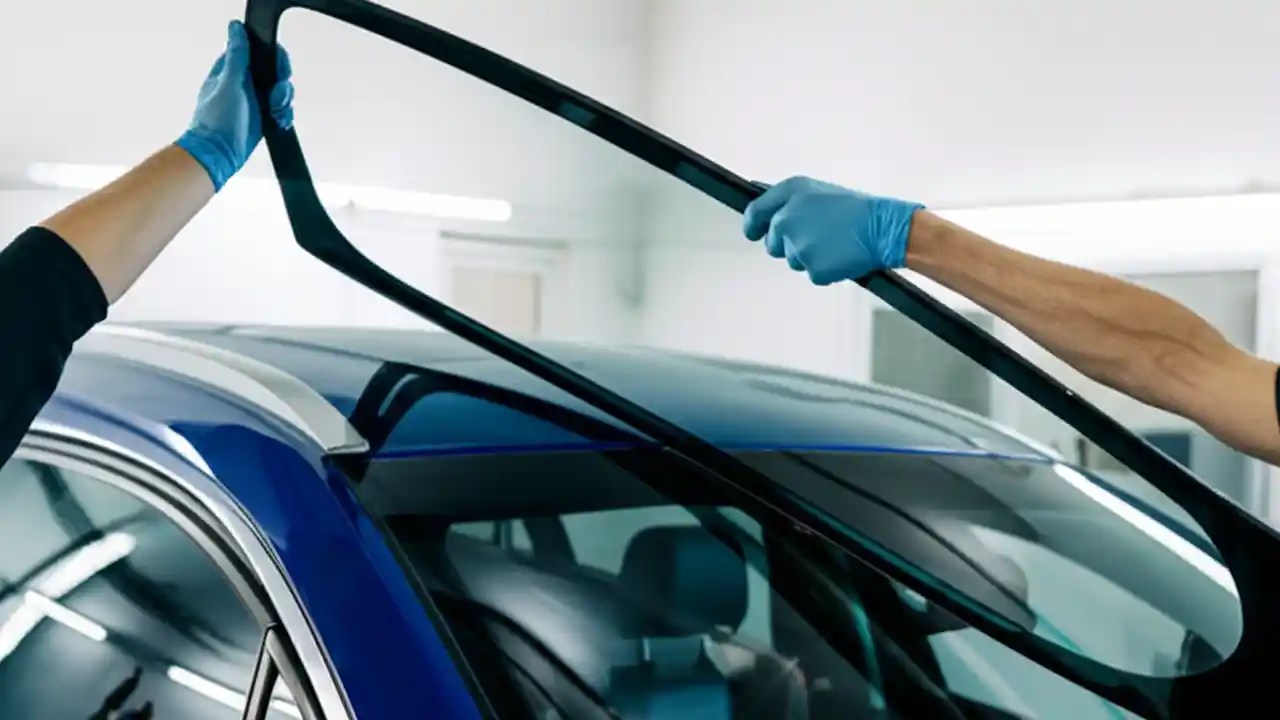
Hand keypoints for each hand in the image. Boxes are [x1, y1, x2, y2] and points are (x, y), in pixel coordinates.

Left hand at [176, 20, 294, 191]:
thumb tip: (236, 28)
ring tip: (275, 112)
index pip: (259, 53)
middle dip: (282, 84)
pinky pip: (282, 110)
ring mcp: (254, 101)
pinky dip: (284, 115)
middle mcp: (245, 83)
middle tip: (276, 97)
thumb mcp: (229, 83)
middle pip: (275, 72)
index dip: (273, 59)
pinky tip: (278, 121)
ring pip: (281, 92)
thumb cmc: (217, 121)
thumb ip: (237, 56)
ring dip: (284, 101)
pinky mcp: (262, 117)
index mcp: (232, 70)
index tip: (278, 71)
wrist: (219, 154)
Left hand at [742, 176, 922, 284]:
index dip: (752, 225)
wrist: (883, 229)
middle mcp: (787, 218)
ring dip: (809, 256)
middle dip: (788, 245)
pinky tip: (840, 255)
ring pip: (793, 260)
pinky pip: (812, 273)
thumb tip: (772, 218)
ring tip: (834, 243)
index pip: (755, 212)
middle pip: (771, 244)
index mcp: (791, 194)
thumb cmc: (856, 211)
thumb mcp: (819, 194)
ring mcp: (797, 245)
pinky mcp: (811, 267)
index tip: (752, 231)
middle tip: (816, 238)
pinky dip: (825, 269)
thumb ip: (791, 204)